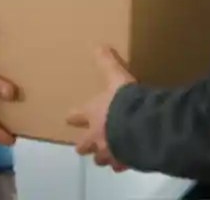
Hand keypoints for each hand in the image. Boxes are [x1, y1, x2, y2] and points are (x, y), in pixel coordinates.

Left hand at [66, 46, 136, 171]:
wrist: (140, 125)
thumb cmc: (124, 100)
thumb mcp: (115, 77)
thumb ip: (107, 63)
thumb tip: (98, 45)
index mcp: (92, 114)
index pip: (76, 116)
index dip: (73, 117)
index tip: (69, 119)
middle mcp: (96, 136)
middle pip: (83, 146)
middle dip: (83, 146)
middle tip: (83, 146)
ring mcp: (109, 151)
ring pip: (100, 159)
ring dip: (102, 157)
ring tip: (108, 156)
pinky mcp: (124, 161)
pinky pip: (121, 165)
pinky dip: (122, 163)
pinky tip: (127, 161)